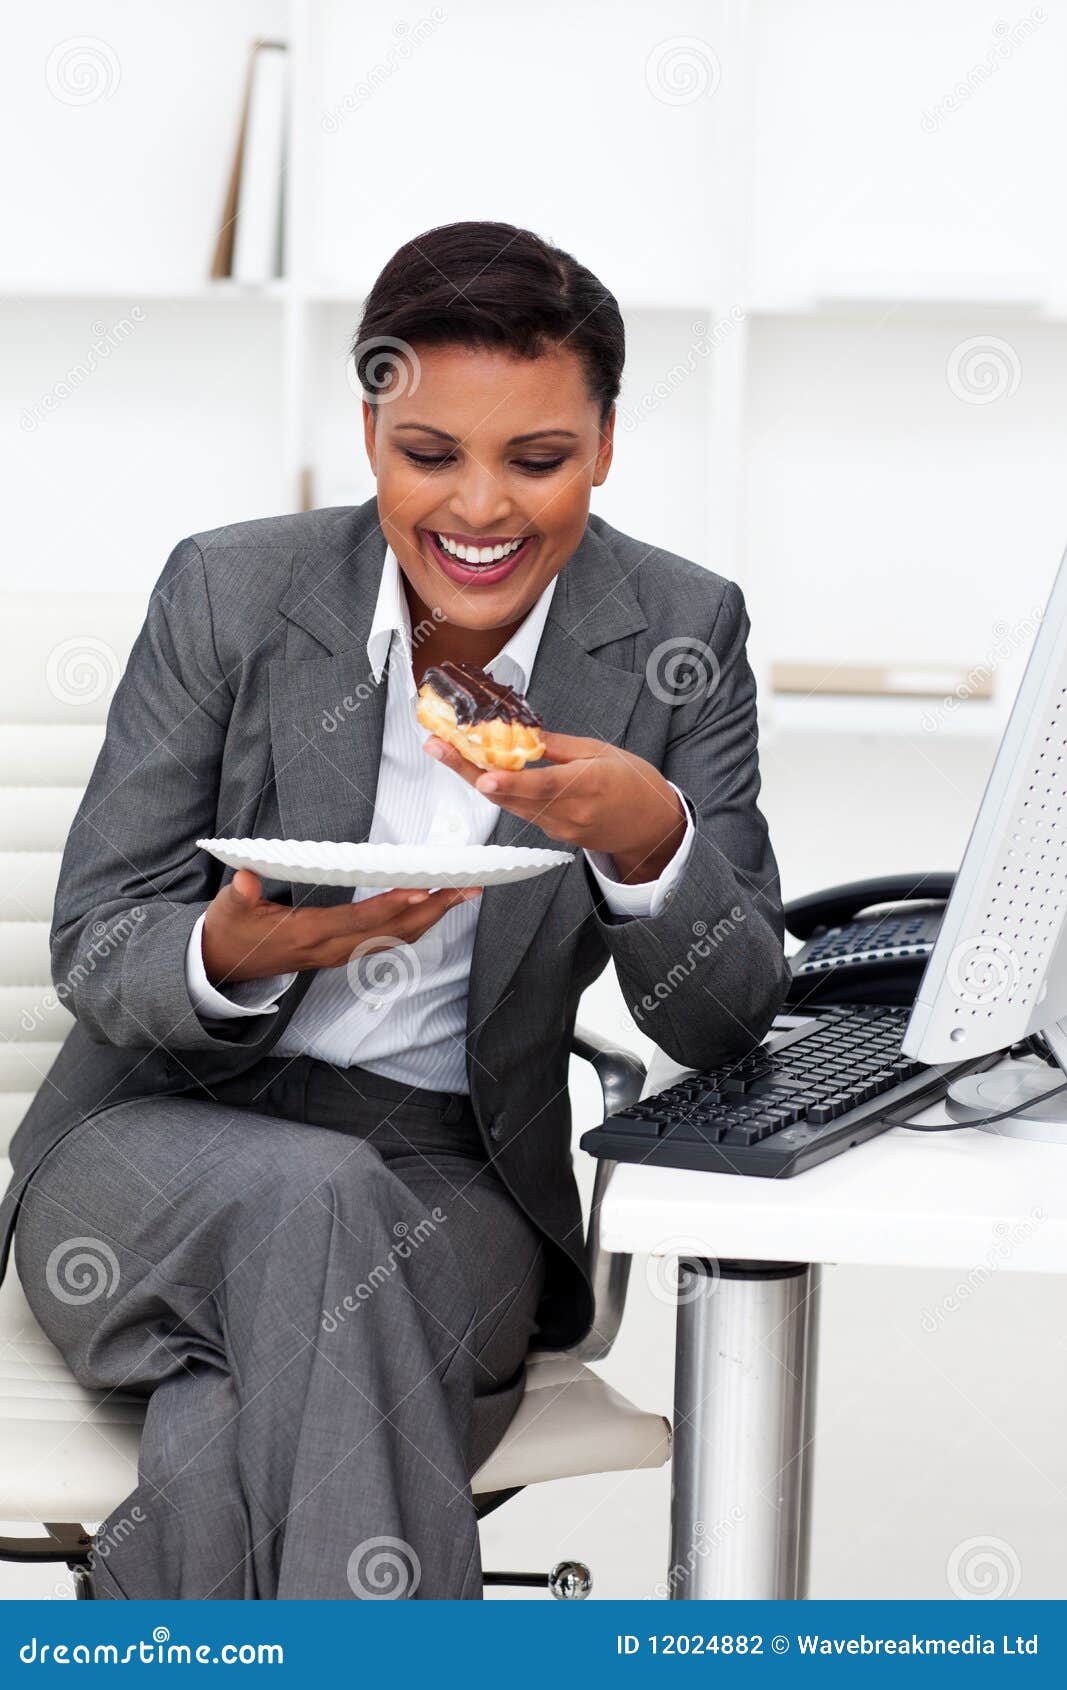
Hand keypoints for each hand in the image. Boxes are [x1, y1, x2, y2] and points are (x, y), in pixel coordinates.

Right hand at [201, 869, 481, 986]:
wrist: (226, 965)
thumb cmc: (231, 932)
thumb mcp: (228, 911)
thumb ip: (239, 896)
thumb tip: (245, 878)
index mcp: (308, 934)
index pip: (357, 921)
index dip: (389, 907)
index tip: (419, 890)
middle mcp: (332, 948)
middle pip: (391, 931)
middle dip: (431, 909)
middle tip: (465, 886)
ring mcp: (341, 954)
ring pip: (396, 939)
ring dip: (432, 917)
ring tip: (462, 893)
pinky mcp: (344, 953)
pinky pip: (389, 941)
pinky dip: (417, 925)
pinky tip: (434, 910)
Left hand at [423, 731, 686, 883]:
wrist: (652, 828)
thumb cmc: (633, 784)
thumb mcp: (602, 752)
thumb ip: (559, 747)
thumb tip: (523, 734)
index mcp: (588, 785)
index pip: (542, 786)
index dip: (510, 783)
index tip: (483, 778)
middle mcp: (569, 811)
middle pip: (511, 794)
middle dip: (469, 770)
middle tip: (436, 746)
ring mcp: (559, 827)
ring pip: (510, 803)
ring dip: (477, 778)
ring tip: (446, 752)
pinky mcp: (554, 834)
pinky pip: (522, 810)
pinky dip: (502, 791)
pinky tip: (483, 771)